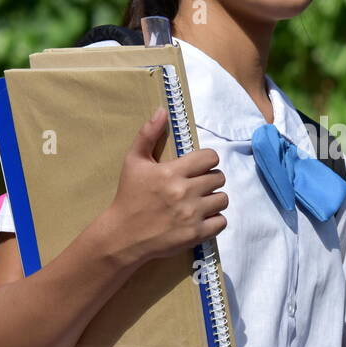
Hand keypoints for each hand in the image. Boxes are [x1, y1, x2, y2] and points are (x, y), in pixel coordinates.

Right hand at [105, 106, 227, 266]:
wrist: (122, 236)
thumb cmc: (129, 196)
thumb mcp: (133, 162)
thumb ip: (148, 134)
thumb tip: (162, 110)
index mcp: (171, 172)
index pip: (210, 157)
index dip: (207, 160)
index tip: (198, 167)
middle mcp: (184, 192)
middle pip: (219, 177)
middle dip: (210, 179)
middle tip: (197, 185)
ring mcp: (192, 215)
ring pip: (223, 199)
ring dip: (214, 199)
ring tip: (200, 202)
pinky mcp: (196, 234)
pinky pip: (222, 221)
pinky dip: (215, 219)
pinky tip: (202, 217)